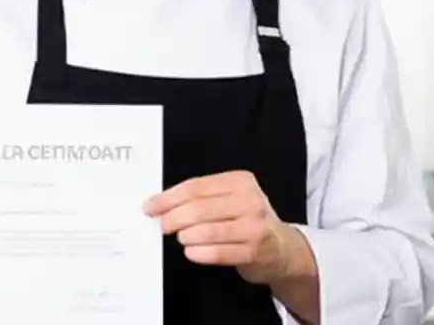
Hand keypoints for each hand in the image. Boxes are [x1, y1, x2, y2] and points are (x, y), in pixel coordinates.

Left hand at [142, 170, 299, 284]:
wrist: (282, 248)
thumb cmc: (248, 221)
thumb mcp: (230, 199)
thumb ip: (201, 198)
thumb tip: (162, 204)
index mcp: (240, 181)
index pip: (196, 187)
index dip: (169, 198)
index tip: (151, 206)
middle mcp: (250, 200)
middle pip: (199, 208)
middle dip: (173, 218)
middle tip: (162, 225)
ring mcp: (254, 226)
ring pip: (208, 230)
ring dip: (186, 236)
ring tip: (181, 238)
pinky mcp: (255, 251)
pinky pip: (220, 252)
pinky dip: (200, 253)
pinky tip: (191, 252)